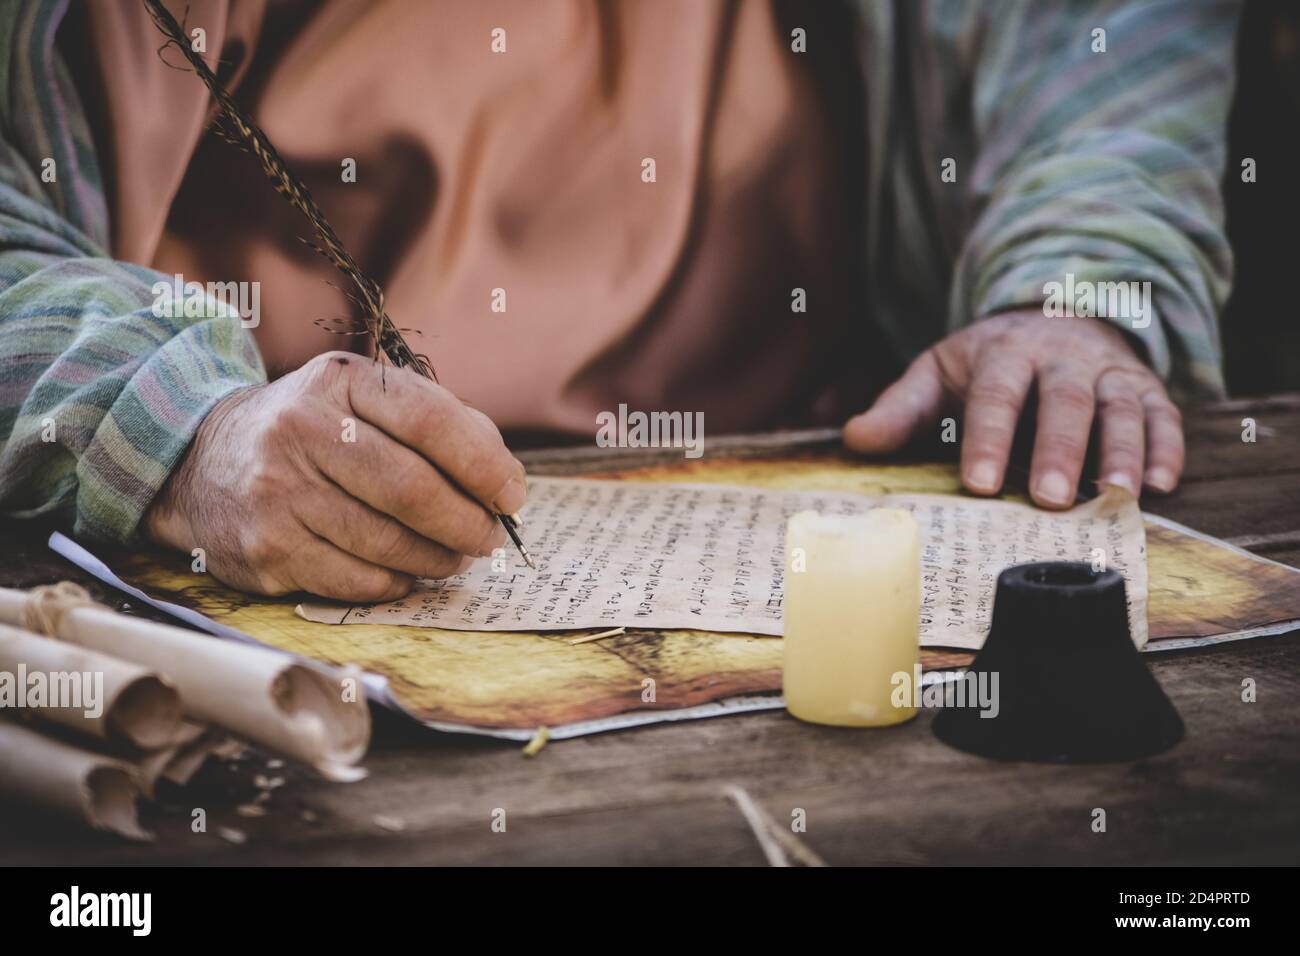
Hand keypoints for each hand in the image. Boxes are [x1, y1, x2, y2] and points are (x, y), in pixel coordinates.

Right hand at [145, 351, 526, 599]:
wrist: (200, 462)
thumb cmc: (314, 432)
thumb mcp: (363, 400)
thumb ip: (439, 425)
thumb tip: (505, 482)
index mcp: (340, 382)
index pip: (430, 421)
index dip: (484, 465)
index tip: (512, 495)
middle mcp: (301, 430)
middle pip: (413, 490)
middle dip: (469, 522)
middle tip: (488, 537)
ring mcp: (278, 493)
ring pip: (389, 543)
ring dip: (438, 559)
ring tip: (453, 556)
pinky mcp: (267, 551)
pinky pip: (357, 581)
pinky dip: (396, 582)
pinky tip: (404, 571)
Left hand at [843, 312, 1183, 507]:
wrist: (1052, 316)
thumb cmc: (986, 363)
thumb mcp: (937, 373)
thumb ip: (899, 408)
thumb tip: (854, 439)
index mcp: (1004, 353)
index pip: (995, 395)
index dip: (989, 439)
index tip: (980, 484)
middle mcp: (1061, 358)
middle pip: (1066, 401)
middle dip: (1061, 450)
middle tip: (1051, 500)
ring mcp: (1108, 372)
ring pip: (1121, 408)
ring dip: (1124, 451)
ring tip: (1120, 496)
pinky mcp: (1144, 387)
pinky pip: (1162, 414)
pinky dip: (1167, 447)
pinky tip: (1162, 484)